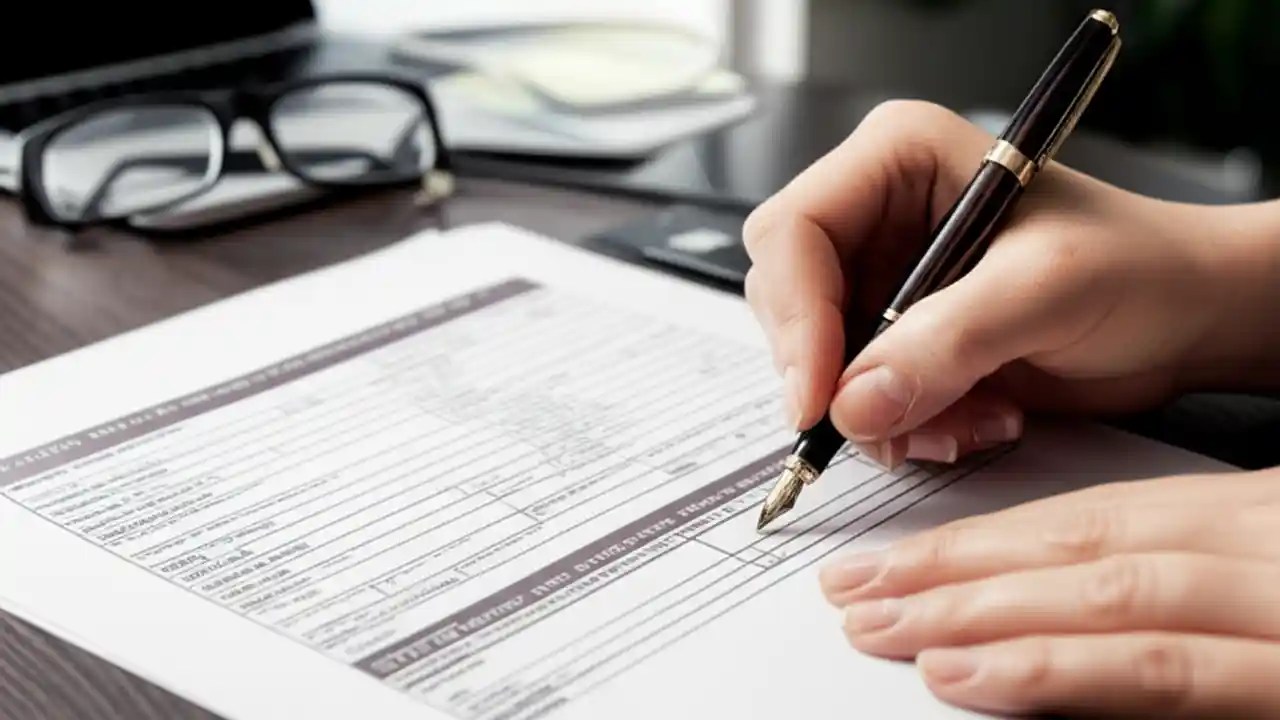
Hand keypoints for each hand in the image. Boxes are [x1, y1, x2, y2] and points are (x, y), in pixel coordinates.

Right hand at [742, 100, 1273, 466]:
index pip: (794, 231)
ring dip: (883, 411)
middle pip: (789, 300)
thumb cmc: (1140, 269)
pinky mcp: (898, 336)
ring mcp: (884, 280)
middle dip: (836, 374)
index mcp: (898, 160)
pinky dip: (906, 426)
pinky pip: (858, 395)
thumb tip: (850, 406)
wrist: (1186, 319)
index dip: (794, 316)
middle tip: (887, 426)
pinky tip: (975, 419)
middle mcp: (877, 215)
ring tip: (967, 420)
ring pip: (819, 360)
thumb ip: (945, 344)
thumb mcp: (1046, 292)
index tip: (816, 399)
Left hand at [818, 468, 1279, 717]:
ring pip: (1099, 593)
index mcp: (1252, 512)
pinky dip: (1057, 668)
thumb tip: (1058, 602)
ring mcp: (1278, 603)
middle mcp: (1257, 542)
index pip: (1092, 515)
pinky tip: (972, 672)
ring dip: (975, 611)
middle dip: (951, 569)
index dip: (981, 537)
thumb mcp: (1273, 573)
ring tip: (882, 626)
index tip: (896, 557)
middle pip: (1076, 543)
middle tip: (856, 588)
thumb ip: (1182, 577)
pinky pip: (1160, 669)